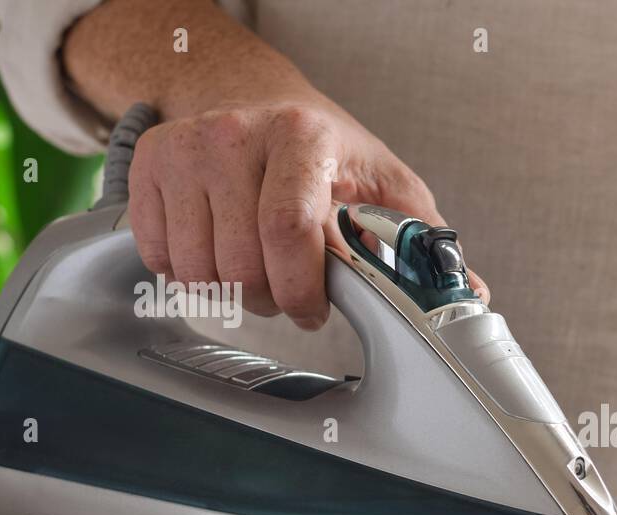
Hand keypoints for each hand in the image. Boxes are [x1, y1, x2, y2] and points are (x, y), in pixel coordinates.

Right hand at [128, 96, 488, 328]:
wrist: (258, 102)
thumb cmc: (328, 152)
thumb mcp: (387, 186)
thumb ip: (424, 242)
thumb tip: (468, 295)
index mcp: (303, 136)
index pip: (289, 230)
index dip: (302, 289)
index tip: (315, 310)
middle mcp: (235, 135)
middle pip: (243, 263)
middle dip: (272, 299)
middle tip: (290, 294)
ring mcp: (185, 149)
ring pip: (199, 269)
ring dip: (232, 293)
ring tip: (259, 273)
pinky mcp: (148, 167)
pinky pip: (162, 258)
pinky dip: (192, 277)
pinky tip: (222, 257)